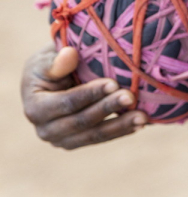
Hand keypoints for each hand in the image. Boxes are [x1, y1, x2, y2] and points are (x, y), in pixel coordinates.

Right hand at [21, 45, 146, 148]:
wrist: (51, 80)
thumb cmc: (49, 65)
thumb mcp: (46, 59)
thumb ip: (55, 60)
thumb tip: (70, 54)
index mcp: (35, 108)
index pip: (66, 103)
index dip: (89, 94)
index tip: (113, 83)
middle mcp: (46, 130)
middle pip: (82, 121)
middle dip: (108, 108)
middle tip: (131, 97)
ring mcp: (62, 140)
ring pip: (94, 135)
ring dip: (120, 125)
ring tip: (142, 117)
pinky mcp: (78, 142)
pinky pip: (101, 138)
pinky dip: (121, 130)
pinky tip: (139, 124)